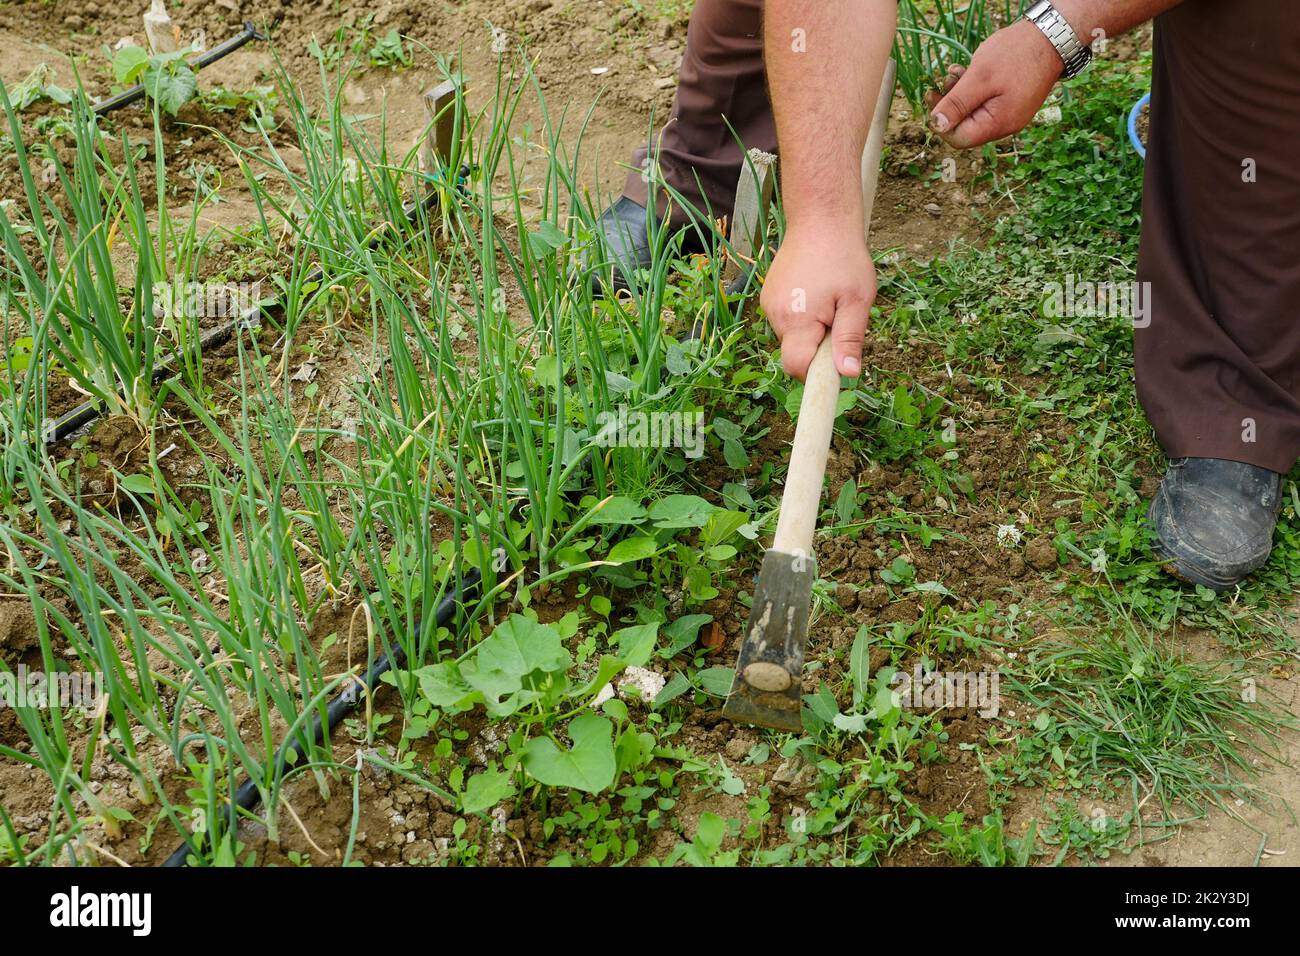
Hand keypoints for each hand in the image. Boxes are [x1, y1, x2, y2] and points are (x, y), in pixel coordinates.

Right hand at [760, 224, 874, 381]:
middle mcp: (775, 314)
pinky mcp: (770, 295)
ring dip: (812, 330)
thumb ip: (849, 339)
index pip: (797, 367)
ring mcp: (769, 304)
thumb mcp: (857, 300)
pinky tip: (817, 292)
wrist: (820, 219)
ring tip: (829, 300)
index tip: (834, 364)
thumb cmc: (843, 257)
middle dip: (818, 346)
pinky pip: (787, 320)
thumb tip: (848, 373)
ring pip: (792, 336)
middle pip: (795, 352)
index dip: (816, 373)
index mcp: (796, 320)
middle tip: (840, 317)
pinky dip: (803, 316)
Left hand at [925, 20, 1061, 148]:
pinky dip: (973, 89)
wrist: (1051, 37)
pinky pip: (984, 103)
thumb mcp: (980, 77)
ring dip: (959, 93)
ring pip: (973, 113)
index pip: (959, 139)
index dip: (941, 122)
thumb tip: (936, 125)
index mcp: (998, 124)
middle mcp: (1005, 125)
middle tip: (945, 78)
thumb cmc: (1017, 54)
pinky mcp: (1010, 102)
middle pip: (965, 127)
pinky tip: (969, 71)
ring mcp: (1009, 114)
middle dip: (950, 104)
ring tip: (957, 70)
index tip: (932, 97)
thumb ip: (957, 103)